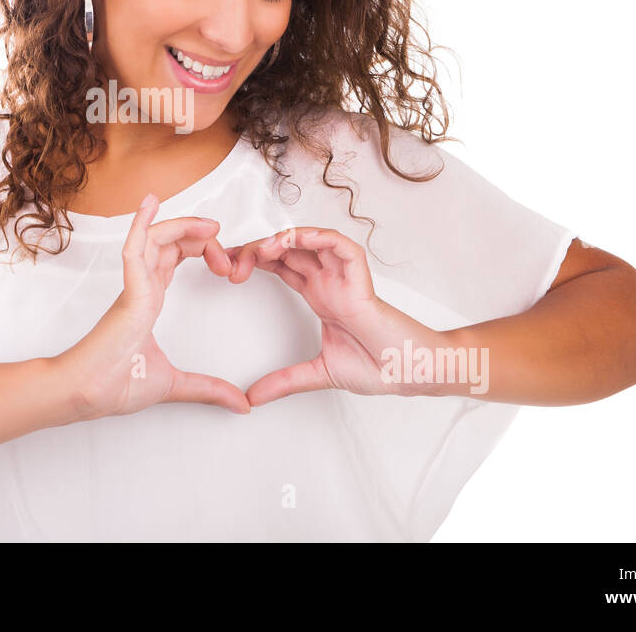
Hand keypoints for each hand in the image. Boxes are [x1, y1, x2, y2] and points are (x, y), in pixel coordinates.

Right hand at [53, 193, 248, 419]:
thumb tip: (241, 404)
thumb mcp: (176, 384)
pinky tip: (150, 204)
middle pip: (169, 242)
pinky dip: (141, 224)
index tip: (227, 262)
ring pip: (155, 239)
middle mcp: (141, 288)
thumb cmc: (116, 385)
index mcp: (148, 301)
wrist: (90, 395)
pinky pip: (133, 250)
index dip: (199, 249)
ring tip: (210, 224)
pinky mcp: (129, 294)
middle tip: (225, 243)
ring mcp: (133, 288)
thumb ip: (208, 388)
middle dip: (199, 236)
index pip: (172, 259)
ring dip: (183, 226)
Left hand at [227, 226, 446, 404]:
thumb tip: (251, 397)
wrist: (408, 372)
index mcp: (319, 295)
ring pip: (311, 241)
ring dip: (283, 239)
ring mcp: (344, 278)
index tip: (226, 268)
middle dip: (258, 248)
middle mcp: (328, 281)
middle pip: (288, 249)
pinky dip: (320, 238)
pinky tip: (296, 240)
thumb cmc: (377, 366)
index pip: (280, 265)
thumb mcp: (317, 373)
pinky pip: (342, 247)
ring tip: (260, 249)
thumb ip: (284, 382)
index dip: (253, 260)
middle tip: (231, 260)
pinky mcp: (361, 280)